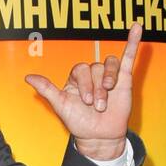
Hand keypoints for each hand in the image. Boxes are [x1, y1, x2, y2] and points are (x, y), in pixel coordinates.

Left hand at [25, 21, 141, 159]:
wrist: (99, 137)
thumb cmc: (79, 123)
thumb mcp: (61, 106)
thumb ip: (47, 89)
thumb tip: (28, 77)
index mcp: (75, 78)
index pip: (80, 69)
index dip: (84, 83)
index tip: (86, 102)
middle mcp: (91, 74)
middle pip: (95, 68)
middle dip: (96, 89)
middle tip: (96, 106)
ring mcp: (107, 75)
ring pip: (109, 65)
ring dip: (109, 79)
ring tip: (107, 97)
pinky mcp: (124, 78)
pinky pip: (127, 56)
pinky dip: (132, 42)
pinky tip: (136, 28)